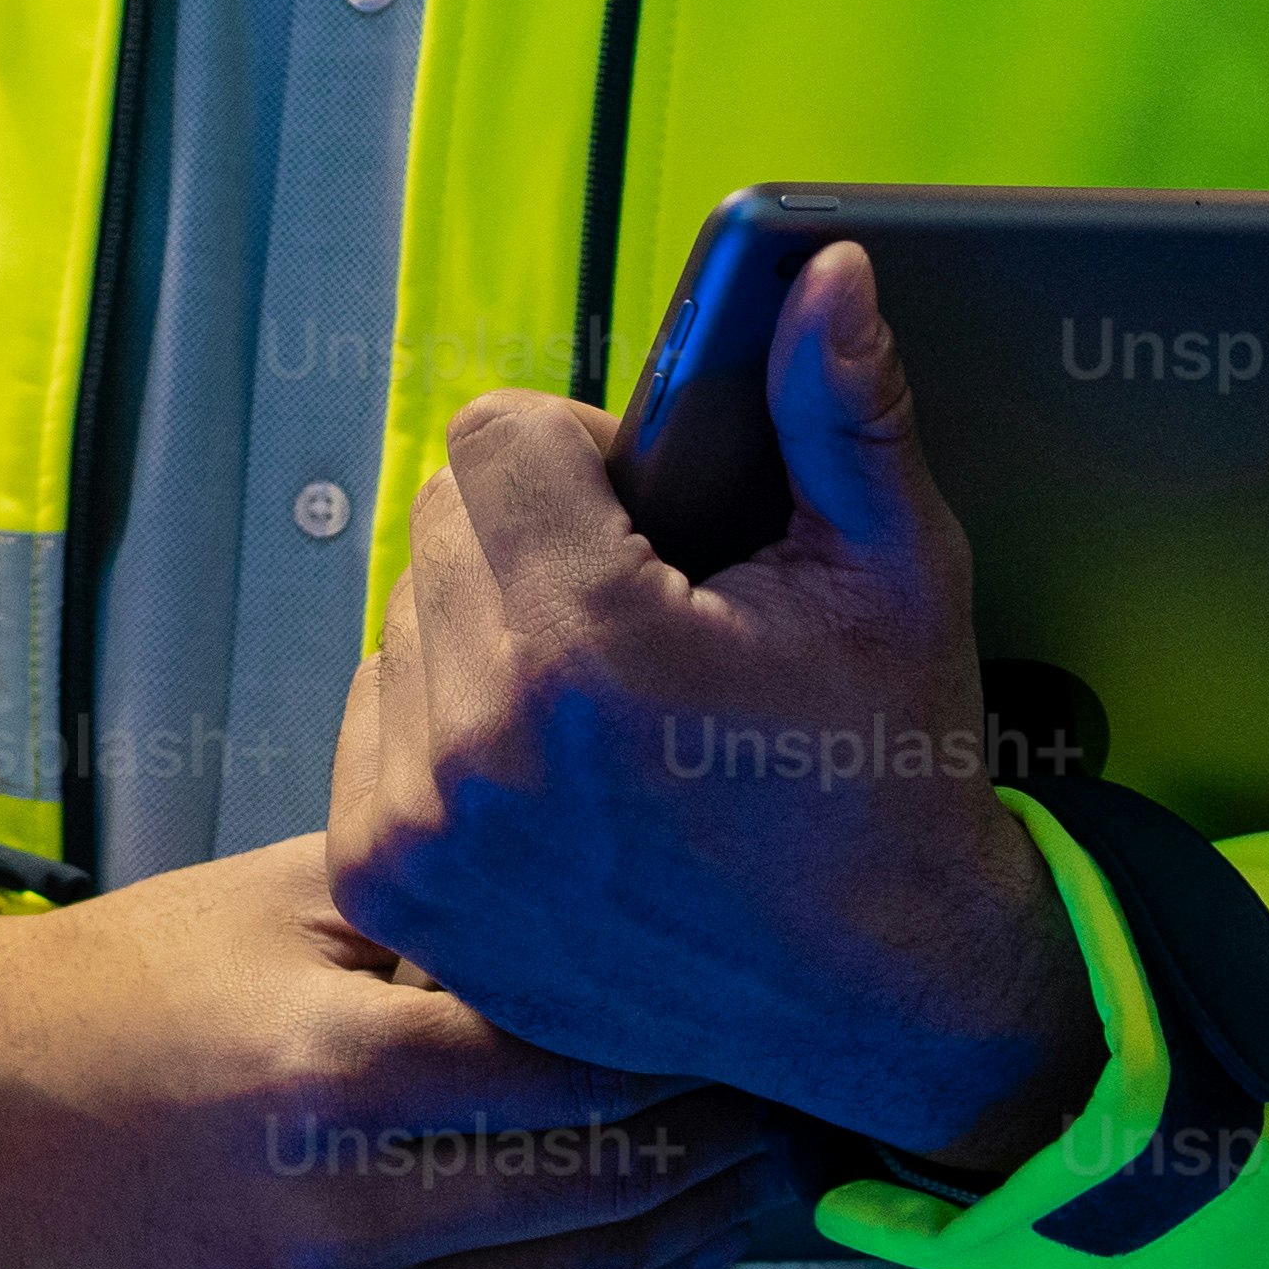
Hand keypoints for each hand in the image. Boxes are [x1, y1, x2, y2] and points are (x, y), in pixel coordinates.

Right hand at [0, 837, 830, 1268]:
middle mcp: (336, 1215)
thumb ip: (460, 918)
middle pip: (602, 1189)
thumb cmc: (146, 979)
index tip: (762, 1019)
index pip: (581, 1073)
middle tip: (802, 1103)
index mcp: (330, 1068)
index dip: (691, 1050)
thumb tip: (635, 943)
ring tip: (767, 1184)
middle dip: (721, 1147)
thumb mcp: (295, 898)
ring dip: (688, 1238)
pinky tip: (661, 1250)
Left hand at [327, 241, 1106, 1179]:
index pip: (491, 437)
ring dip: (484, 631)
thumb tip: (824, 271)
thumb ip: (841, 412)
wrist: (885, 998)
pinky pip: (371, 725)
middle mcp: (482, 741)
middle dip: (534, 537)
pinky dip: (444, 727)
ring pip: (402, 620)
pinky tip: (552, 768)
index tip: (648, 514)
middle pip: (438, 522)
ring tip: (603, 701)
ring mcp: (424, 826)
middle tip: (639, 608)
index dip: (579, 452)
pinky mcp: (393, 888)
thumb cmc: (891, 780)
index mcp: (591, 644)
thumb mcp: (897, 579)